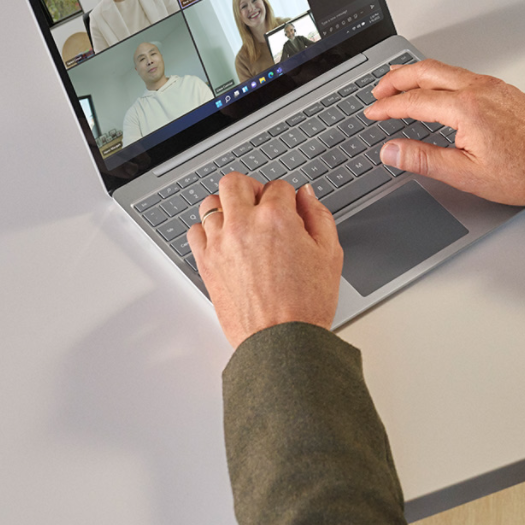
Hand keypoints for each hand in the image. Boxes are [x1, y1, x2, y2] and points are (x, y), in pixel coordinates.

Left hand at [188, 173, 342, 347]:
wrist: (282, 342)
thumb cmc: (306, 305)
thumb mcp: (330, 253)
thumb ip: (318, 215)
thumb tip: (306, 196)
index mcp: (276, 218)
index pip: (278, 186)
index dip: (288, 197)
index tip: (290, 209)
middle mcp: (243, 225)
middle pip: (235, 182)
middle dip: (251, 189)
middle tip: (261, 204)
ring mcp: (220, 243)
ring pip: (210, 203)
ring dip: (226, 207)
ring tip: (240, 221)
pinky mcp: (205, 263)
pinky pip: (195, 232)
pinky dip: (207, 231)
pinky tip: (224, 241)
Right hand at [364, 60, 524, 208]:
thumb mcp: (466, 175)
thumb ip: (423, 159)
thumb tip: (391, 150)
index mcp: (466, 109)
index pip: (413, 101)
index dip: (387, 107)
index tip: (371, 112)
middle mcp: (479, 89)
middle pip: (425, 71)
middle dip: (396, 78)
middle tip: (378, 91)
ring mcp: (493, 86)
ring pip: (445, 69)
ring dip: (417, 75)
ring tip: (400, 86)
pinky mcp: (504, 90)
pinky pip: (462, 75)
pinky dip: (439, 78)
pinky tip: (437, 91)